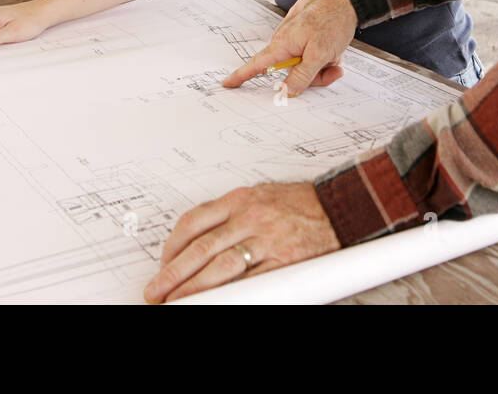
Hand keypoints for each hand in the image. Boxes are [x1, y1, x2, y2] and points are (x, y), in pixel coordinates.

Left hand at [143, 182, 339, 302]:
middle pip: (200, 248)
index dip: (172, 247)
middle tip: (157, 290)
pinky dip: (231, 293)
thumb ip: (230, 215)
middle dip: (173, 273)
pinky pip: (251, 281)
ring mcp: (267, 239)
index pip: (194, 222)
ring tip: (177, 300)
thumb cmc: (301, 204)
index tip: (162, 264)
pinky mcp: (284, 261)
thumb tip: (198, 242)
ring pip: (219, 267)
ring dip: (193, 287)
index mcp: (240, 199)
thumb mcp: (260, 196)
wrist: (340, 207)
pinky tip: (217, 301)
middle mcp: (250, 216)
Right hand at [223, 0, 357, 95]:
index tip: (227, 84)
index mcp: (282, 45)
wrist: (347, 0)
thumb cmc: (332, 22)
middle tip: (332, 70)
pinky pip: (313, 61)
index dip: (242, 76)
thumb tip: (285, 92)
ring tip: (336, 57)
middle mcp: (287, 44)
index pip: (257, 64)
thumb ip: (302, 77)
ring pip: (306, 70)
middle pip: (291, 75)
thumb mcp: (319, 55)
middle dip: (313, 77)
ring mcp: (297, 43)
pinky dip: (326, 61)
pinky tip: (337, 54)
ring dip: (323, 68)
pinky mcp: (307, 42)